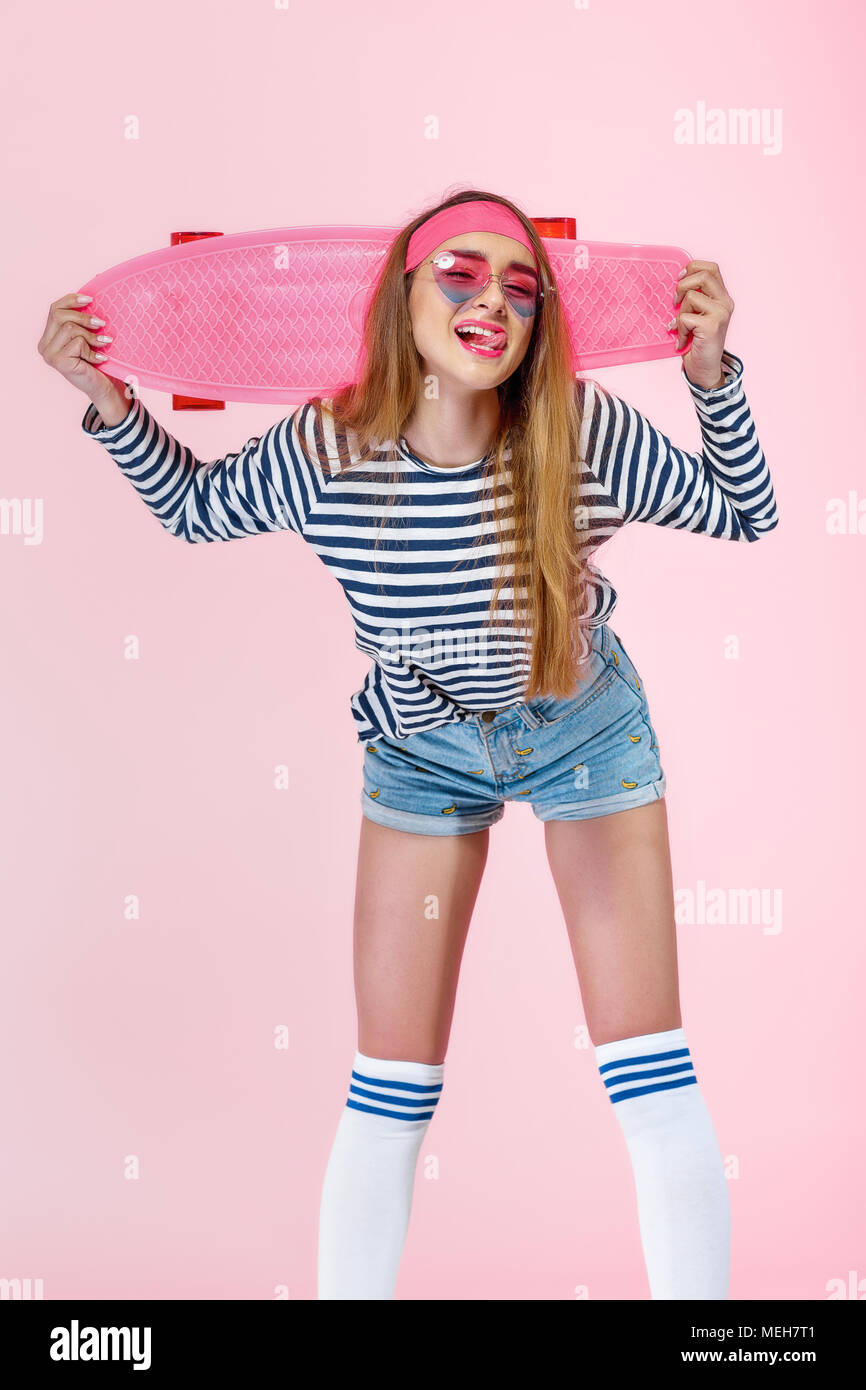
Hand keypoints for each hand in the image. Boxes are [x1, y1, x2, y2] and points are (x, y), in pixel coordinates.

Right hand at [37, 292, 125, 403]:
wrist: (107, 388)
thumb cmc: (101, 362)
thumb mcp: (92, 333)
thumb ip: (87, 313)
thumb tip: (98, 277)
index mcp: (49, 336)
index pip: (54, 308)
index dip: (71, 300)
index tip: (90, 299)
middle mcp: (44, 345)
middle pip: (59, 314)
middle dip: (83, 317)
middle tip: (102, 324)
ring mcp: (49, 355)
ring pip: (69, 327)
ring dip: (91, 335)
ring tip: (104, 344)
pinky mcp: (59, 363)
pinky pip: (76, 342)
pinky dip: (92, 349)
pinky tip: (100, 359)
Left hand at [670, 260, 733, 389]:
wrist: (704, 369)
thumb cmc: (697, 342)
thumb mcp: (696, 315)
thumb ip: (693, 298)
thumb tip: (676, 282)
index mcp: (722, 297)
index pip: (711, 268)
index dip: (693, 268)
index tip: (679, 279)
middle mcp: (725, 302)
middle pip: (703, 275)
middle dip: (683, 286)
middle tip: (675, 302)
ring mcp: (721, 313)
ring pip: (691, 296)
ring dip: (680, 312)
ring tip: (682, 328)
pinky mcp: (712, 326)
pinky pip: (686, 317)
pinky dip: (680, 329)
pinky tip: (683, 340)